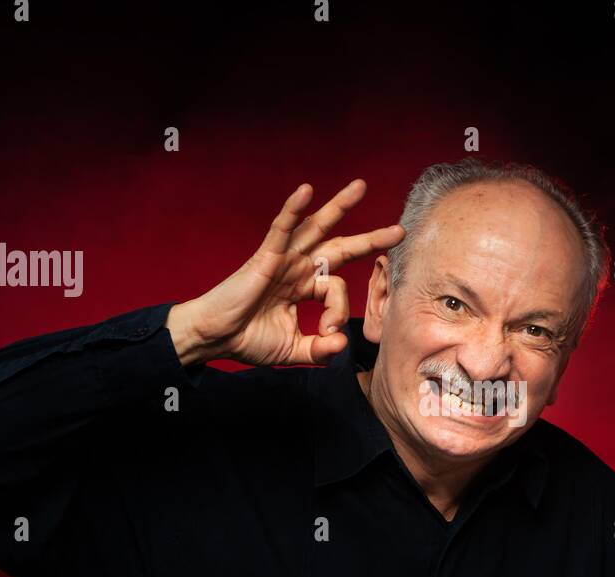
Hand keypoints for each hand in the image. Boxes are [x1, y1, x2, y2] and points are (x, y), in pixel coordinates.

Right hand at [166, 179, 405, 366]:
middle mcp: (298, 268)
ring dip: (339, 207)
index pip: (338, 290)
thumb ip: (319, 350)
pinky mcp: (265, 256)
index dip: (340, 311)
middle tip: (399, 230)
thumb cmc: (248, 340)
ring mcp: (283, 259)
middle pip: (340, 246)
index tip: (329, 333)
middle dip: (369, 238)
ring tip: (361, 187)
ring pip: (316, 228)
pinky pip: (282, 228)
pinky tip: (306, 191)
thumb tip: (342, 346)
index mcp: (305, 287)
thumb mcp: (293, 350)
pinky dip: (293, 209)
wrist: (215, 337)